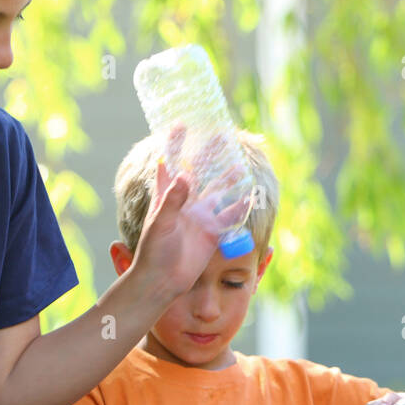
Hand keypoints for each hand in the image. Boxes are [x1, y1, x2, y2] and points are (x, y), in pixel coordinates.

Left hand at [131, 132, 250, 303]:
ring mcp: (201, 218)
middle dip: (210, 155)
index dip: (175, 144)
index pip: (171, 163)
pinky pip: (230, 217)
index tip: (181, 124)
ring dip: (230, 180)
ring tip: (241, 165)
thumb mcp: (160, 223)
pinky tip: (251, 197)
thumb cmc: (154, 251)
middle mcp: (186, 203)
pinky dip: (240, 208)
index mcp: (168, 196)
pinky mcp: (212, 233)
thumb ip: (172, 200)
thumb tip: (186, 176)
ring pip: (219, 193)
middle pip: (201, 173)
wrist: (162, 281)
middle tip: (223, 136)